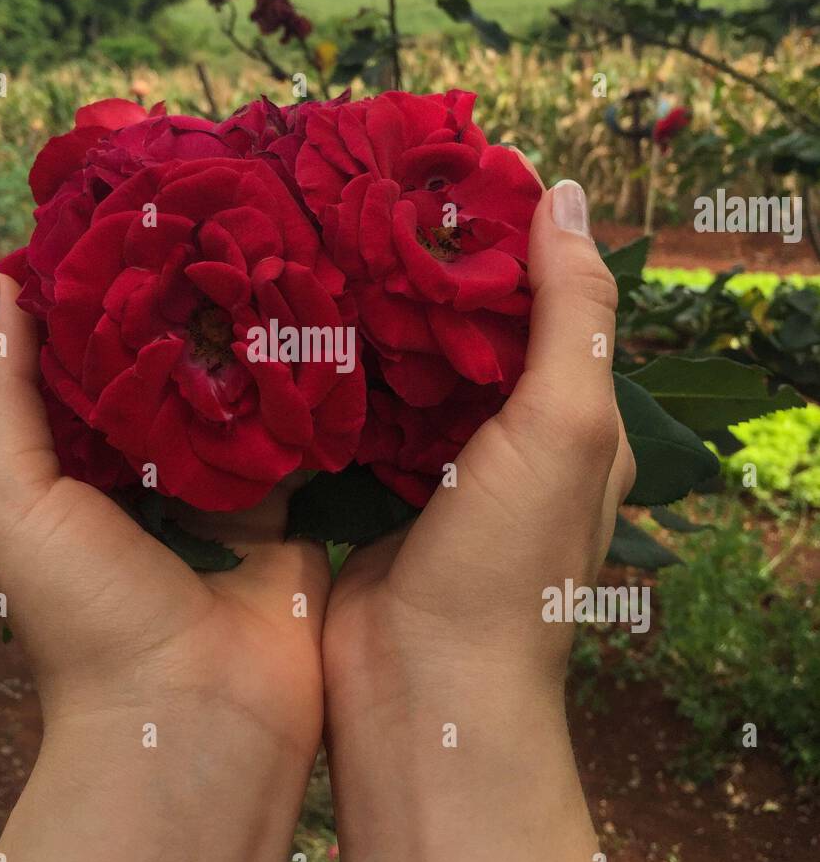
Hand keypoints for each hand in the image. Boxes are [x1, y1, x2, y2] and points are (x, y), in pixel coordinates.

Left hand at [0, 272, 326, 861]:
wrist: (194, 719)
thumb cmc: (89, 616)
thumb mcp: (12, 503)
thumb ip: (1, 399)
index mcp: (81, 467)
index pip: (91, 357)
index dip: (105, 294)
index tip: (135, 215)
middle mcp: (154, 472)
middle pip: (172, 370)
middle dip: (191, 309)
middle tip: (225, 219)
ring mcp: (226, 491)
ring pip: (241, 393)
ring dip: (255, 341)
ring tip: (284, 252)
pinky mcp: (292, 511)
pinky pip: (302, 437)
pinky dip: (312, 392)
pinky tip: (332, 322)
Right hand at [324, 173, 635, 706]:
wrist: (421, 689)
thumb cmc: (508, 563)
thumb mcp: (565, 424)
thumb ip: (570, 314)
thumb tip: (568, 194)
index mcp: (570, 417)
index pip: (546, 300)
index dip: (507, 234)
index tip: (444, 172)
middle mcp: (507, 436)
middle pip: (470, 327)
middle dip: (426, 265)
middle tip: (362, 195)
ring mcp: (437, 465)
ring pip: (407, 364)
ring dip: (374, 311)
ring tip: (318, 236)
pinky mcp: (373, 486)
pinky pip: (358, 409)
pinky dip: (335, 366)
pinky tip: (292, 317)